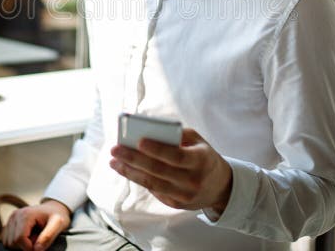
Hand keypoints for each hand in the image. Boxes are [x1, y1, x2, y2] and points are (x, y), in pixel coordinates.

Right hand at [0, 199, 70, 250]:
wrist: (53, 209)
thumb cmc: (56, 215)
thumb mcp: (58, 224)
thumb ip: (48, 236)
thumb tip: (36, 249)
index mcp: (25, 215)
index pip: (19, 239)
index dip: (29, 248)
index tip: (40, 246)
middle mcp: (15, 216)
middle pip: (13, 242)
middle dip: (26, 246)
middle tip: (38, 239)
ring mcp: (10, 220)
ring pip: (8, 243)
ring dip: (21, 245)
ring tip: (33, 237)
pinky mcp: (9, 225)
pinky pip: (7, 241)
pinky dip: (17, 243)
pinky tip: (27, 238)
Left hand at [109, 128, 232, 212]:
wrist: (220, 186)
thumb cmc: (204, 156)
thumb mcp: (198, 141)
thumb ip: (178, 134)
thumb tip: (149, 131)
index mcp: (201, 161)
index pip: (176, 156)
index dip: (157, 149)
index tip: (138, 140)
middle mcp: (193, 180)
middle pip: (159, 171)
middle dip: (134, 159)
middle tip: (115, 150)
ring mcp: (184, 195)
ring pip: (152, 183)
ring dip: (130, 172)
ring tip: (114, 162)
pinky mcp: (176, 204)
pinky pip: (154, 190)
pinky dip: (138, 179)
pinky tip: (126, 170)